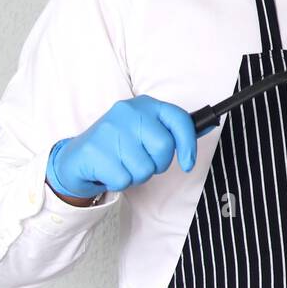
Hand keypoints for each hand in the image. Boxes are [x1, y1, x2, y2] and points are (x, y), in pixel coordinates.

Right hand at [46, 96, 198, 198]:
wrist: (77, 157)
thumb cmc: (120, 145)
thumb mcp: (146, 130)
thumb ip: (174, 130)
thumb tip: (209, 125)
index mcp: (145, 105)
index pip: (179, 119)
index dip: (188, 144)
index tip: (188, 162)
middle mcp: (128, 112)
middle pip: (164, 148)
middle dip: (158, 164)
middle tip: (143, 162)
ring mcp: (109, 130)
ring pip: (144, 168)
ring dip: (137, 176)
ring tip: (123, 165)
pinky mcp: (94, 151)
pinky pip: (124, 179)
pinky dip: (120, 182)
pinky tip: (110, 171)